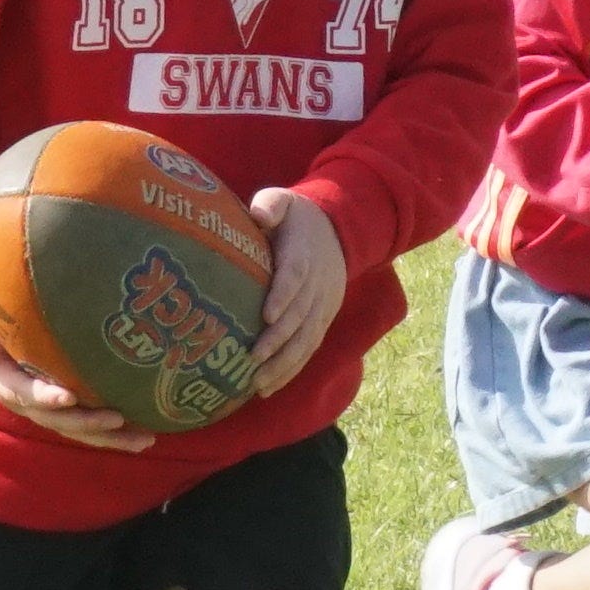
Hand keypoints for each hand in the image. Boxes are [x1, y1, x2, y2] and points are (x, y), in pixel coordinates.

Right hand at [0, 295, 164, 451]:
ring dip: (111, 438)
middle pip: (58, 421)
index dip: (45, 398)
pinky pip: (89, 426)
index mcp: (3, 383)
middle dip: (87, 423)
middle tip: (118, 420)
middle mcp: (26, 403)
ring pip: (79, 430)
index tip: (69, 398)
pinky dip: (116, 434)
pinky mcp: (64, 409)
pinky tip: (145, 434)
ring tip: (144, 439)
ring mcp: (46, 410)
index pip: (24, 394)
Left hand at [239, 188, 346, 395]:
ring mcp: (322, 305)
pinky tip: (268, 388)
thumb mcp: (285, 201)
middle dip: (278, 340)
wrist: (337, 230)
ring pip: (306, 338)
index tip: (266, 316)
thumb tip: (259, 214)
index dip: (283, 295)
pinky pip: (309, 347)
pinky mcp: (322, 320)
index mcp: (303, 253)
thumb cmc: (296, 218)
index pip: (295, 275)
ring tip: (258, 384)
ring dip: (284, 364)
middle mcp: (317, 283)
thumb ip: (271, 204)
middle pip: (299, 315)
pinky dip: (291, 369)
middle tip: (252, 359)